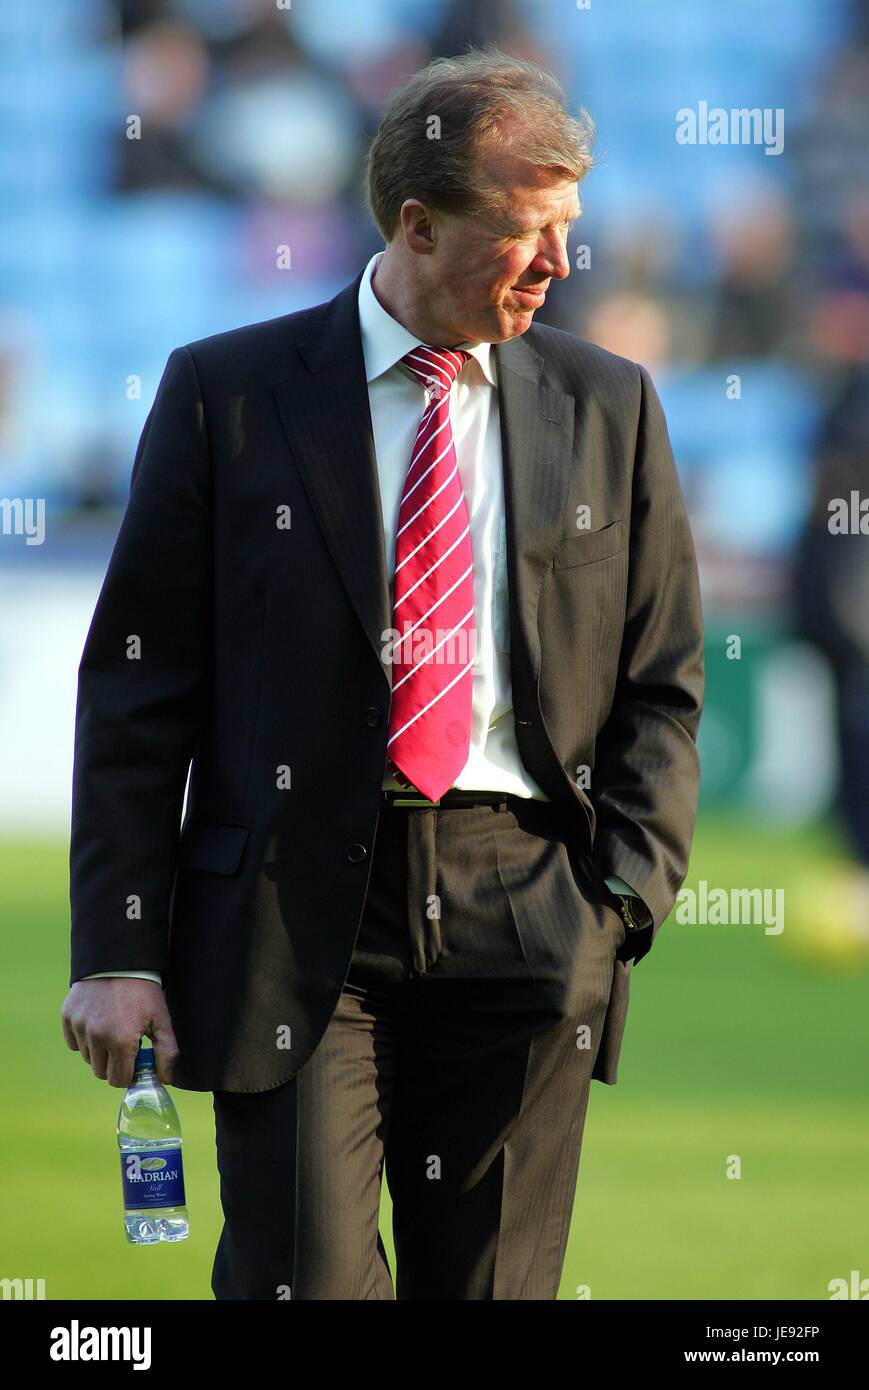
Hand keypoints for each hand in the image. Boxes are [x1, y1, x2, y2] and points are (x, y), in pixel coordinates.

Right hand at [60, 978, 177, 1087]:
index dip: (129, 1073)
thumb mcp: (161, 1019)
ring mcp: (79, 1027)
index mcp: (120, 1042)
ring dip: (100, 1051)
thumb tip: (166, 1079)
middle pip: (101, 1072)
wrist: (120, 959)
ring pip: (88, 1058)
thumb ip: (167, 1052)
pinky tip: (99, 1022)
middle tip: (126, 1044)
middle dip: (114, 1064)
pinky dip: (85, 1039)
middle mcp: (96, 1037)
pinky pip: (74, 1043)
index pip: (118, 1080)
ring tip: (113, 1029)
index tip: (136, 1060)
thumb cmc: (144, 991)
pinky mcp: (68, 1016)